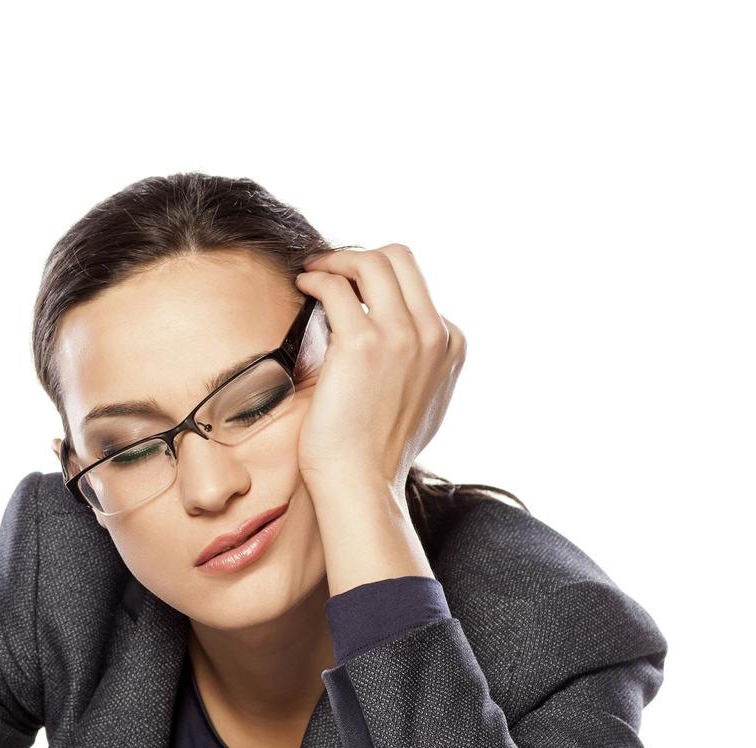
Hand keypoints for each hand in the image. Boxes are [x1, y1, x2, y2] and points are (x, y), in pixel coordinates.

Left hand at [292, 244, 466, 499]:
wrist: (362, 483)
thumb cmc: (379, 450)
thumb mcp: (423, 402)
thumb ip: (423, 365)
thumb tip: (405, 343)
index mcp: (451, 345)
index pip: (417, 286)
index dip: (379, 281)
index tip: (350, 287)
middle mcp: (434, 335)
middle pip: (400, 259)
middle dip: (359, 256)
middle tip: (329, 267)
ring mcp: (402, 336)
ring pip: (371, 263)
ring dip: (336, 260)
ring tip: (313, 272)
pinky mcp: (363, 344)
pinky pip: (338, 287)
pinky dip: (317, 279)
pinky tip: (304, 287)